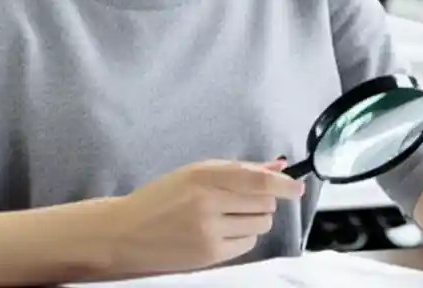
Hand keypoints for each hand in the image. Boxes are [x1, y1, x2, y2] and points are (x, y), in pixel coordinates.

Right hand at [108, 158, 304, 275]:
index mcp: (204, 176)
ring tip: (231, 215)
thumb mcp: (195, 173)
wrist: (125, 232)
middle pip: (264, 202)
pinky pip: (248, 243)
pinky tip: (224, 230)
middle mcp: (208, 202)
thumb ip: (238, 169)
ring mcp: (209, 231)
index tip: (297, 188)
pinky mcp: (209, 255)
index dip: (284, 185)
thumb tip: (278, 168)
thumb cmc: (161, 197)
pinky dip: (244, 235)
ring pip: (261, 223)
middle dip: (263, 199)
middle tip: (244, 199)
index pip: (257, 181)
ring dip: (255, 218)